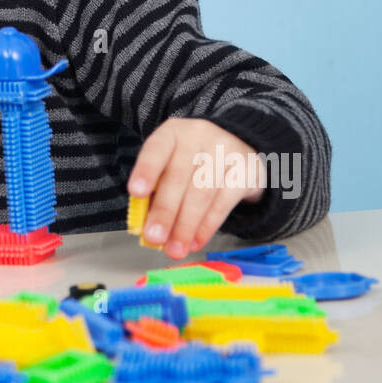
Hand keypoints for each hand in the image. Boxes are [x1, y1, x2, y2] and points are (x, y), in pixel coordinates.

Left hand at [127, 117, 264, 258]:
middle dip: (164, 211)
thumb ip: (156, 190)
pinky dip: (207, 226)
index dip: (146, 170)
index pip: (157, 148)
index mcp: (173, 133)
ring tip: (175, 249)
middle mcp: (199, 137)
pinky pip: (224, 202)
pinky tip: (196, 241)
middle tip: (153, 237)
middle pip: (179, 176)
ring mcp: (225, 152)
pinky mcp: (245, 170)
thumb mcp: (171, 164)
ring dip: (186, 225)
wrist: (239, 147)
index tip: (136, 193)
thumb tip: (146, 226)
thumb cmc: (193, 161)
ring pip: (202, 192)